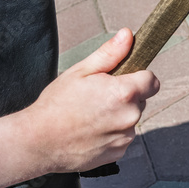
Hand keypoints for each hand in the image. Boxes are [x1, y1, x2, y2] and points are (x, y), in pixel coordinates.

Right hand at [24, 29, 159, 173]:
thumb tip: (128, 34)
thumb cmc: (56, 104)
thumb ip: (110, 53)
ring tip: (90, 116)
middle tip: (97, 98)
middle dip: (125, 97)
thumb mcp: (81, 71)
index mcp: (124, 93)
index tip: (122, 79)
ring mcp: (125, 137)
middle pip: (140, 100)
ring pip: (131, 120)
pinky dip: (111, 134)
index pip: (152, 81)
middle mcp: (130, 116)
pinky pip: (122, 137)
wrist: (36, 141)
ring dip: (118, 116)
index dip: (138, 78)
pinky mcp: (118, 153)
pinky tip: (90, 132)